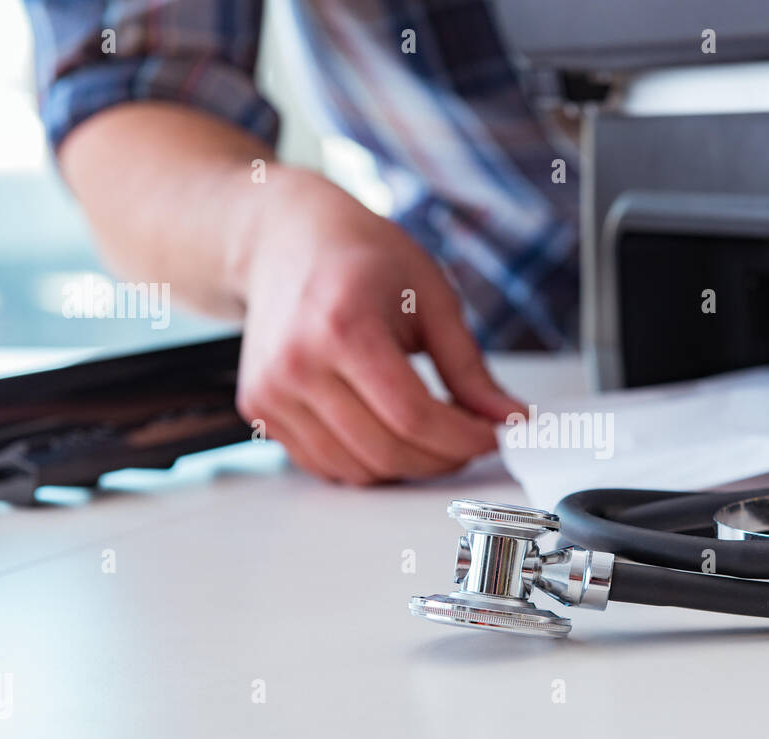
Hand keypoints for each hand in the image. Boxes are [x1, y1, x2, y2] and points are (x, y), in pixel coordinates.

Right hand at [234, 166, 522, 483]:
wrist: (282, 239)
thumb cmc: (358, 255)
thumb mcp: (432, 296)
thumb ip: (469, 367)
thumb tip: (508, 418)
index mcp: (343, 326)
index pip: (413, 416)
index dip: (464, 438)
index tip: (493, 436)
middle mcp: (297, 363)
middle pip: (387, 450)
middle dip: (443, 457)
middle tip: (471, 439)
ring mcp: (271, 392)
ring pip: (357, 469)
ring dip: (408, 466)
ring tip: (433, 435)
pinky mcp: (260, 410)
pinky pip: (325, 465)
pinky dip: (368, 464)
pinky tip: (391, 434)